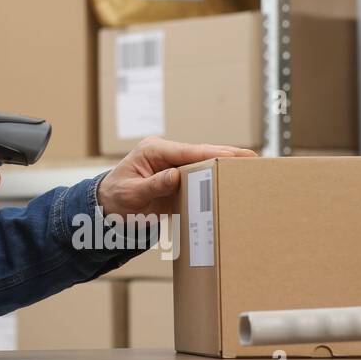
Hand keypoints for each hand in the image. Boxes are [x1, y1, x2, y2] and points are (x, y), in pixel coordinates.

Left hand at [98, 135, 255, 217]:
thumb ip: (153, 185)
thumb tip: (175, 175)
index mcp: (153, 150)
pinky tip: (231, 183)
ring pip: (202, 164)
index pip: (187, 151)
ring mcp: (172, 166)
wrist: (106, 209)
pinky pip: (198, 178)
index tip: (235, 155)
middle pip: (200, 153)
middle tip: (253, 159)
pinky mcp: (176, 179)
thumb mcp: (131, 193)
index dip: (213, 152)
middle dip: (226, 156)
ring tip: (249, 169)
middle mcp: (165, 154)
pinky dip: (214, 180)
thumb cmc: (115, 198)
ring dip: (223, 167)